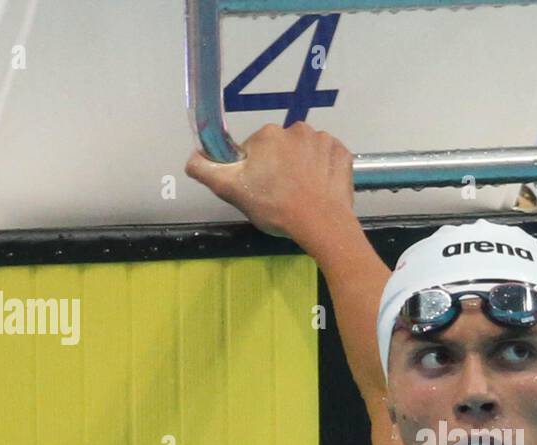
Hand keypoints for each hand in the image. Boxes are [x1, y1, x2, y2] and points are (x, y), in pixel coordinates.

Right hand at [185, 121, 355, 247]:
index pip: (255, 150)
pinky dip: (325, 169)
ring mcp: (323, 140)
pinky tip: (321, 188)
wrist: (322, 224)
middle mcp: (296, 128)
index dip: (255, 170)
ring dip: (303, 166)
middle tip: (282, 194)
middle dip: (280, 166)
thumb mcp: (232, 191)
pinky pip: (329, 157)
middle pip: (281, 148)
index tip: (261, 189)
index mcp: (267, 135)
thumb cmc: (276, 207)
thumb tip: (192, 156)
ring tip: (303, 193)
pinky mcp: (344, 153)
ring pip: (306, 151)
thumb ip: (206, 170)